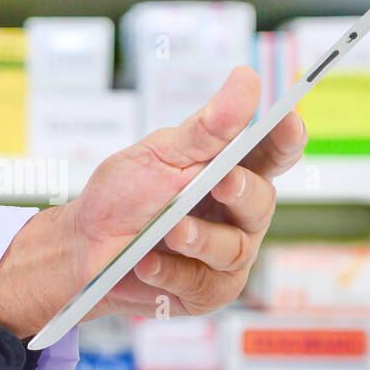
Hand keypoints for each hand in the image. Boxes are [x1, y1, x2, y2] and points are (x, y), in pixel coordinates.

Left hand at [0, 66, 305, 336]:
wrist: (82, 250)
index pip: (274, 153)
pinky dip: (171, 271)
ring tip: (171, 231)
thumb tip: (248, 79)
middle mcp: (238, 214)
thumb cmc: (124, 196)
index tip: (287, 121)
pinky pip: (202, 282)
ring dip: (200, 238)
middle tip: (222, 182)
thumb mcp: (159, 155)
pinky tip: (147, 263)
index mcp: (232, 170)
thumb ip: (206, 127)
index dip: (287, 138)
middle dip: (243, 190)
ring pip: (235, 248)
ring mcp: (226, 255)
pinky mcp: (207, 291)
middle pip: (262, 201)